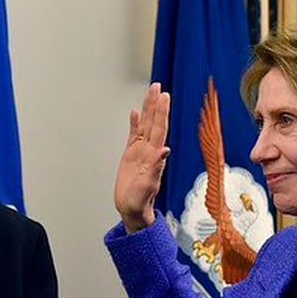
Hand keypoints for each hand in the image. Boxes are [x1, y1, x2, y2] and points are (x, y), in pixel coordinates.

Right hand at [114, 82, 170, 231]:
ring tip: (149, 92)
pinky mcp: (131, 156)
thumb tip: (165, 150)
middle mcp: (149, 150)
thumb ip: (156, 168)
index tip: (163, 96)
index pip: (159, 129)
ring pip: (144, 125)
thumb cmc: (140, 202)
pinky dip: (134, 123)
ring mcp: (140, 152)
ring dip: (146, 109)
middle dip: (155, 104)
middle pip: (152, 122)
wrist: (133, 210)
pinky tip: (134, 112)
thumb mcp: (148, 186)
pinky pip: (133, 135)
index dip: (161, 112)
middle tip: (156, 86)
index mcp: (153, 156)